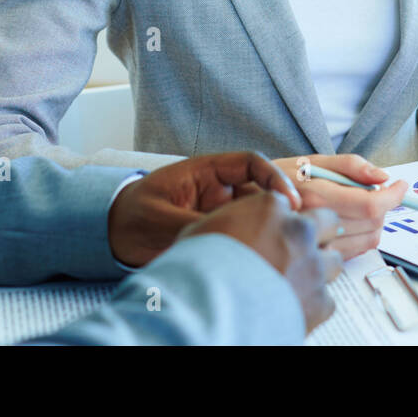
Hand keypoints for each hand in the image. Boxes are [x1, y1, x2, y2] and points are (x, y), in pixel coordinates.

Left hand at [108, 150, 300, 267]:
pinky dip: (264, 239)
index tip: (286, 199)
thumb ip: (193, 224)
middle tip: (306, 219)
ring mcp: (221, 209)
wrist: (111, 234)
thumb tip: (225, 235)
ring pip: (259, 211)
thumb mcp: (160, 219)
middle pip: (263, 186)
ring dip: (277, 222)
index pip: (250, 163)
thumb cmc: (131, 216)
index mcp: (205, 171)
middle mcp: (218, 188)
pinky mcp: (221, 231)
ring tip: (296, 238)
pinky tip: (276, 253)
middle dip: (286, 200)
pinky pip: (248, 232)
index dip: (273, 177)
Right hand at [179, 192, 343, 331]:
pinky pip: (327, 299)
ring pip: (333, 259)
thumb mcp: (202, 230)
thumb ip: (229, 222)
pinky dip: (314, 304)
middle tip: (303, 244)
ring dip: (319, 267)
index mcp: (270, 208)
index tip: (277, 227)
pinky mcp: (320, 301)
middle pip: (327, 221)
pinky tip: (294, 306)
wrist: (212, 310)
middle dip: (319, 231)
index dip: (283, 217)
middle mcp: (298, 232)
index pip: (288, 202)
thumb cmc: (199, 269)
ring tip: (299, 280)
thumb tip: (227, 230)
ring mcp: (313, 267)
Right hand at [273, 154, 408, 259]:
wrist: (238, 207)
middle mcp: (315, 222)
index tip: (400, 187)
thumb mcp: (309, 161)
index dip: (393, 196)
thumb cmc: (273, 180)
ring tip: (360, 208)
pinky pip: (351, 254)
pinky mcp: (312, 261)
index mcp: (316, 194)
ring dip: (374, 224)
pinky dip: (358, 239)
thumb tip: (382, 175)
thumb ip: (349, 165)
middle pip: (373, 224)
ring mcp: (312, 245)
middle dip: (384, 208)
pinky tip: (346, 224)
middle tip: (379, 193)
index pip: (370, 203)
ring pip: (366, 242)